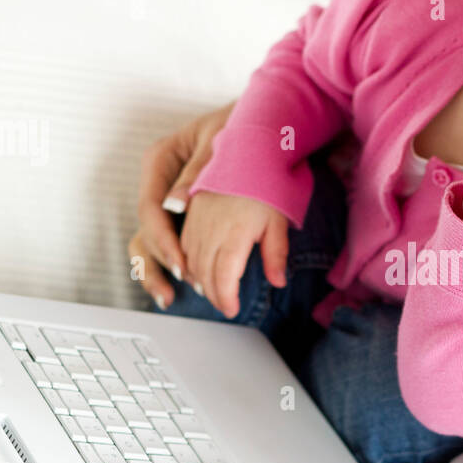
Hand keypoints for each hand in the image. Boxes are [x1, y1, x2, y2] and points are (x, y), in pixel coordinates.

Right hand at [127, 102, 234, 309]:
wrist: (261, 123)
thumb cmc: (242, 130)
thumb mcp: (223, 146)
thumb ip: (197, 174)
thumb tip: (176, 205)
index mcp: (161, 159)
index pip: (151, 207)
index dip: (163, 239)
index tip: (181, 264)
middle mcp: (158, 180)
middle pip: (148, 228)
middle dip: (167, 260)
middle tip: (193, 285)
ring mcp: (165, 198)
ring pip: (147, 240)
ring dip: (157, 270)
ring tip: (169, 297)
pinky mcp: (179, 214)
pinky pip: (163, 243)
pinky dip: (166, 267)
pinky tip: (169, 293)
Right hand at [179, 191, 289, 318]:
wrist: (245, 153)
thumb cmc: (266, 185)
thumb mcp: (278, 220)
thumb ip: (276, 253)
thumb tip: (278, 281)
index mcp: (235, 231)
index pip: (225, 275)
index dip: (226, 297)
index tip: (232, 310)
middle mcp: (211, 227)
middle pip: (204, 272)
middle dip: (213, 294)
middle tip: (226, 306)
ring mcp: (197, 219)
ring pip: (190, 261)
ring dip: (200, 281)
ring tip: (214, 293)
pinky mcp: (190, 212)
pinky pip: (183, 245)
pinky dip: (190, 263)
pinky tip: (199, 271)